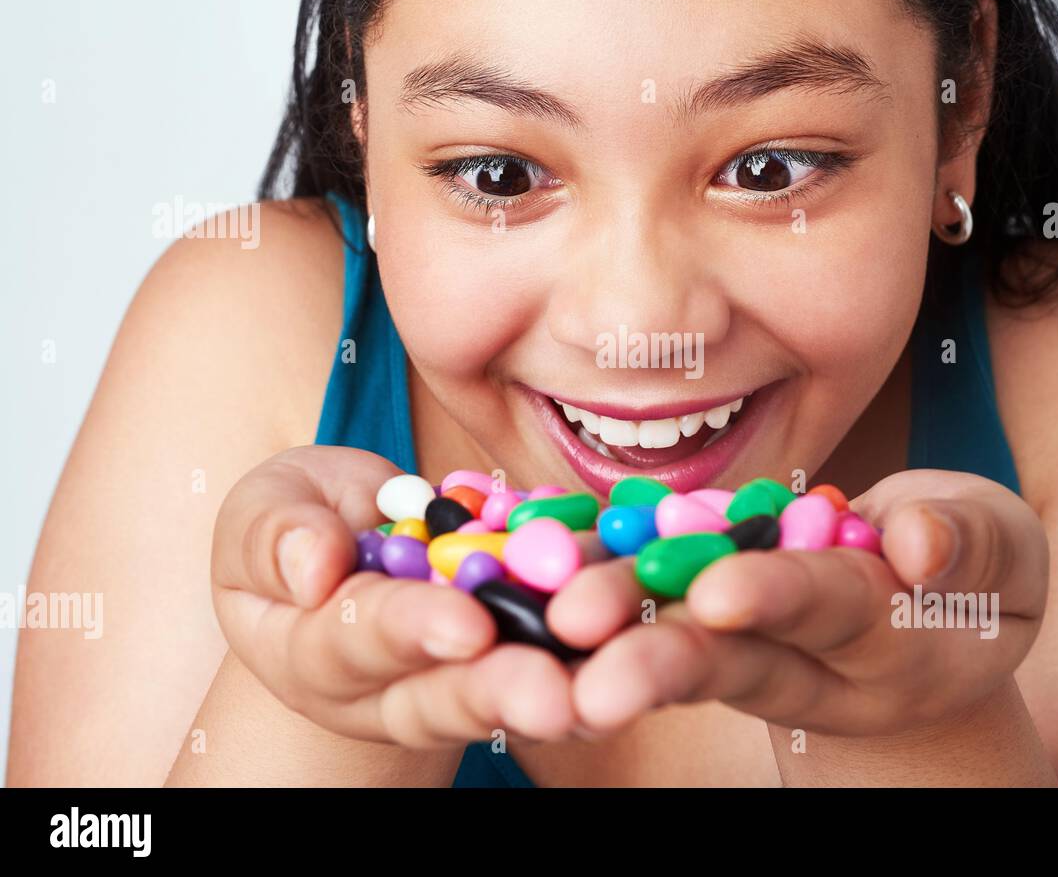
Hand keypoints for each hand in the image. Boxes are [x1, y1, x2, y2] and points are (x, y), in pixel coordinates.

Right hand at [211, 445, 579, 749]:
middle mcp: (387, 687)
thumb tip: (315, 568)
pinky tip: (640, 631)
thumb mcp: (267, 509)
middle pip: (442, 698)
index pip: (358, 644)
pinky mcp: (513, 657)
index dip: (411, 633)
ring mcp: (454, 680)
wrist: (356, 545)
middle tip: (555, 695)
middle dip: (500, 692)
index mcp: (312, 651)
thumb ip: (276, 536)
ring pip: (507, 696)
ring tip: (608, 690)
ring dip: (562, 690)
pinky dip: (599, 648)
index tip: (466, 626)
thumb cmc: (303, 521)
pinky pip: (557, 658)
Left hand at [549, 469, 1048, 736]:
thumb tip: (916, 543)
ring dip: (613, 632)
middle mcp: (804, 654)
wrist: (927, 627)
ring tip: (546, 623)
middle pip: (730, 652)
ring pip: (678, 642)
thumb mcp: (1004, 556)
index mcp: (884, 638)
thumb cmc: (977, 577)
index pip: (826, 612)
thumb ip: (971, 545)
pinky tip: (536, 561)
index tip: (718, 594)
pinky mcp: (711, 620)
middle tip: (582, 635)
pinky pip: (654, 609)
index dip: (776, 599)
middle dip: (659, 645)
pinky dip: (598, 588)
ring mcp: (750, 641)